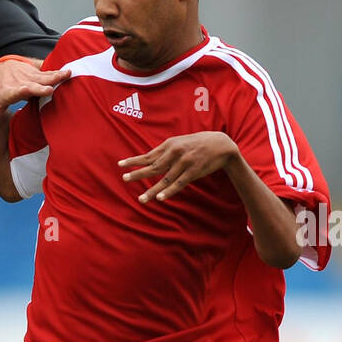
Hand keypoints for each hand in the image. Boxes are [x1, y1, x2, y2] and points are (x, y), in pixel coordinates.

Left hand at [0, 57, 70, 148]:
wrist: (2, 68)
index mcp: (8, 92)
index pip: (15, 91)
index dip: (21, 90)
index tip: (26, 90)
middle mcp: (20, 81)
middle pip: (32, 83)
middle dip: (42, 85)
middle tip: (52, 88)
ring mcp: (29, 73)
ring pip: (43, 75)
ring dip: (55, 75)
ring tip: (68, 74)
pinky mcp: (38, 67)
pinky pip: (49, 69)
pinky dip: (59, 69)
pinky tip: (70, 69)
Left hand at [120, 132, 238, 200]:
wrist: (221, 145)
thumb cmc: (197, 144)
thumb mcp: (179, 142)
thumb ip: (165, 151)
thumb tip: (149, 158)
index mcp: (170, 145)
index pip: (148, 155)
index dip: (134, 161)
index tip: (121, 165)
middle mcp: (175, 153)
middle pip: (153, 167)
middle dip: (138, 173)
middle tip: (124, 179)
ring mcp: (184, 163)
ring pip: (165, 179)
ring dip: (152, 190)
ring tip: (141, 199)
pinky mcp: (193, 172)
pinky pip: (179, 184)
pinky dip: (169, 192)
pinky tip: (160, 198)